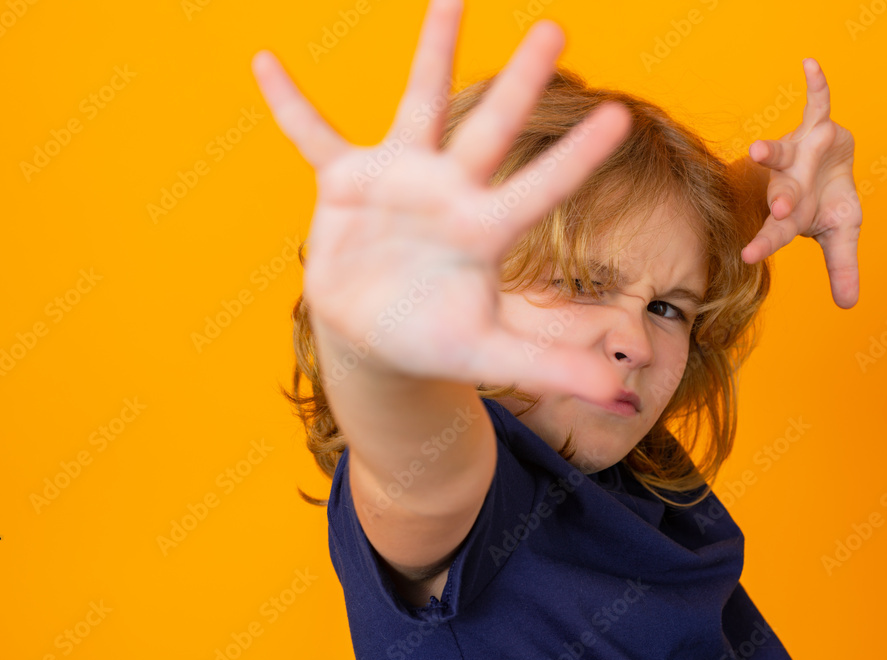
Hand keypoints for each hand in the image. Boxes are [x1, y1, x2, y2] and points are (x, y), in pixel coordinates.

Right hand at [250, 0, 631, 402]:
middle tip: (557, 27)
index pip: (539, 189)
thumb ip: (550, 365)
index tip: (619, 117)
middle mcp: (450, 190)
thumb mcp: (490, 355)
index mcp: (486, 230)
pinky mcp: (346, 182)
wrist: (377, 333)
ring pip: (420, 103)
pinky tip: (266, 64)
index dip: (576, 158)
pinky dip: (291, 105)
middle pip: (491, 128)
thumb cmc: (437, 338)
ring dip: (434, 51)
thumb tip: (620, 395)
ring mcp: (399, 179)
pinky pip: (313, 136)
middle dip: (521, 82)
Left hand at [741, 58, 861, 308]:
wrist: (829, 164)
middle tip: (779, 210)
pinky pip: (817, 102)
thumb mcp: (840, 233)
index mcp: (791, 214)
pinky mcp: (813, 126)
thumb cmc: (827, 200)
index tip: (748, 256)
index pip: (775, 233)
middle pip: (780, 196)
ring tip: (757, 151)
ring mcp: (797, 154)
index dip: (763, 243)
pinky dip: (816, 84)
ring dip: (771, 153)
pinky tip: (810, 64)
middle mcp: (787, 184)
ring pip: (781, 154)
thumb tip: (850, 305)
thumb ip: (841, 266)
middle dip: (780, 203)